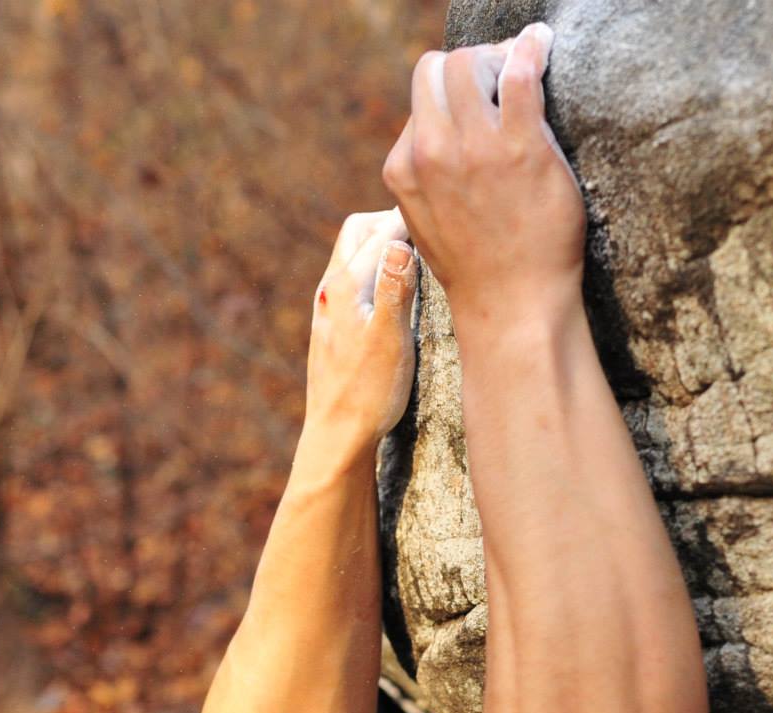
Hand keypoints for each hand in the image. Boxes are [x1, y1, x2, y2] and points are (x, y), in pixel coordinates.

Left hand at [304, 208, 420, 442]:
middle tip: (427, 230)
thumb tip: (401, 238)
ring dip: (382, 245)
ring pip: (353, 255)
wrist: (337, 436)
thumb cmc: (368, 392)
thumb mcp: (391, 338)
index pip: (379, 231)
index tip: (444, 215)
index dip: (411, 220)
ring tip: (416, 253)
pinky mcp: (332, 327)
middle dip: (390, 222)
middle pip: (357, 232)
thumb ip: (397, 286)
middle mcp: (330, 290)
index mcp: (344, 286)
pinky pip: (353, 280)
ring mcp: (328, 309)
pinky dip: (375, 269)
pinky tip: (395, 289)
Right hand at [382, 25, 584, 335]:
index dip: (451, 90)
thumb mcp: (429, 218)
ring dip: (497, 56)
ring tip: (523, 68)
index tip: (480, 98)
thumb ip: (427, 173)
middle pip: (437, 68)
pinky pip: (519, 74)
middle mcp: (430, 151)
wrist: (514, 306)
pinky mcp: (520, 148)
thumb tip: (441, 134)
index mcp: (403, 167)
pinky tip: (542, 45)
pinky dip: (531, 49)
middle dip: (470, 65)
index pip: (420, 98)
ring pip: (470, 61)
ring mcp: (474, 148)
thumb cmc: (480, 267)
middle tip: (501, 78)